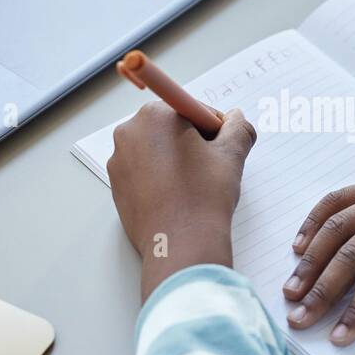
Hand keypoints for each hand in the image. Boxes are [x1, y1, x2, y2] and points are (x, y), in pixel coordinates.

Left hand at [108, 103, 256, 299]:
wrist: (180, 245)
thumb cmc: (203, 197)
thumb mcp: (232, 155)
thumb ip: (238, 128)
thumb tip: (237, 120)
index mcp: (155, 115)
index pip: (193, 109)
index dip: (215, 129)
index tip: (223, 148)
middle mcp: (129, 133)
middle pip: (172, 128)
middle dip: (193, 143)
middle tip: (211, 169)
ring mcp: (118, 161)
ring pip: (158, 151)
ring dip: (177, 161)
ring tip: (195, 187)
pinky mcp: (116, 186)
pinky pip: (144, 173)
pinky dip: (161, 179)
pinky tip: (179, 198)